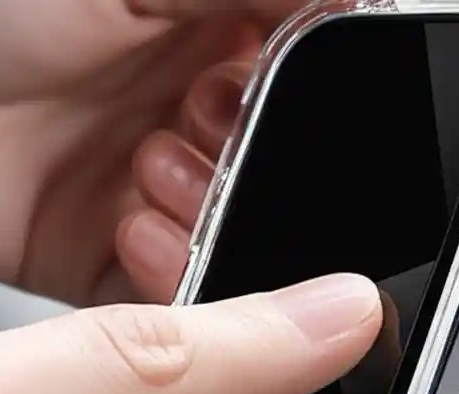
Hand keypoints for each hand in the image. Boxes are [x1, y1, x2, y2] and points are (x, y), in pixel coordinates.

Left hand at [0, 0, 302, 306]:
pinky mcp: (90, 251)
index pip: (311, 80)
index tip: (296, 105)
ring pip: (234, 238)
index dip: (313, 105)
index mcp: (213, 24)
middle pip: (282, 170)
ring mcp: (140, 181)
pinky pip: (167, 299)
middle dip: (260, 170)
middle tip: (218, 139)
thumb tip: (368, 8)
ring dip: (215, 224)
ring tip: (161, 180)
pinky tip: (141, 235)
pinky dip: (173, 286)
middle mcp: (184, 105)